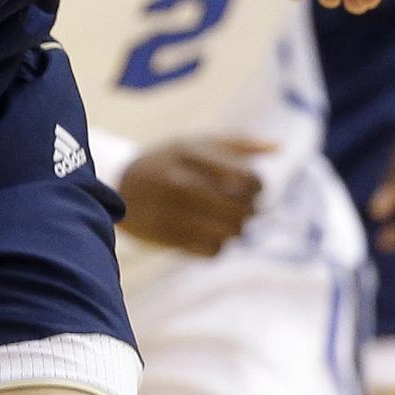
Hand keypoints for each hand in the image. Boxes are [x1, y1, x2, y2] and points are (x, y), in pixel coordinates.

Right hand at [119, 136, 270, 257]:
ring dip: (234, 231)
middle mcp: (179, 182)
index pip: (248, 180)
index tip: (250, 190)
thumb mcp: (195, 144)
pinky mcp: (164, 235)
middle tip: (241, 209)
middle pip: (242, 210)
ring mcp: (169, 210)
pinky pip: (211, 250)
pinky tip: (208, 235)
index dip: (258, 189)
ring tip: (225, 223)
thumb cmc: (167, 163)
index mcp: (192, 155)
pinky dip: (217, 246)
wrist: (116, 187)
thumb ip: (238, 145)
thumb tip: (278, 148)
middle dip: (248, 213)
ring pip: (229, 233)